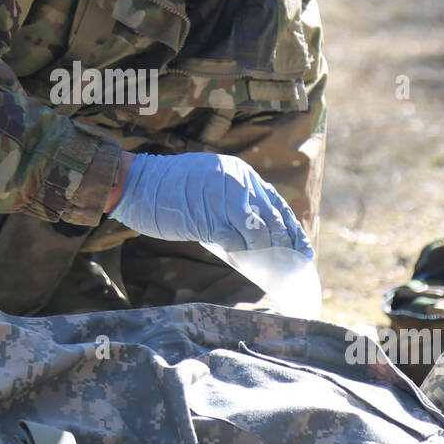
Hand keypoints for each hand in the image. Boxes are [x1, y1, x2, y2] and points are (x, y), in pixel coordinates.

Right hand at [109, 152, 312, 256]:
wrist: (138, 184)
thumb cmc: (171, 190)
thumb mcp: (210, 184)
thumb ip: (234, 202)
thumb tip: (259, 235)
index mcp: (239, 173)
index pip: (276, 203)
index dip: (293, 228)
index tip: (304, 250)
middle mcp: (236, 182)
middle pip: (272, 218)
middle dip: (286, 246)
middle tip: (294, 267)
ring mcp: (222, 199)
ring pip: (257, 232)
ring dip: (265, 254)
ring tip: (271, 270)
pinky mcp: (208, 217)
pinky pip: (233, 241)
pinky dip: (242, 255)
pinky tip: (245, 264)